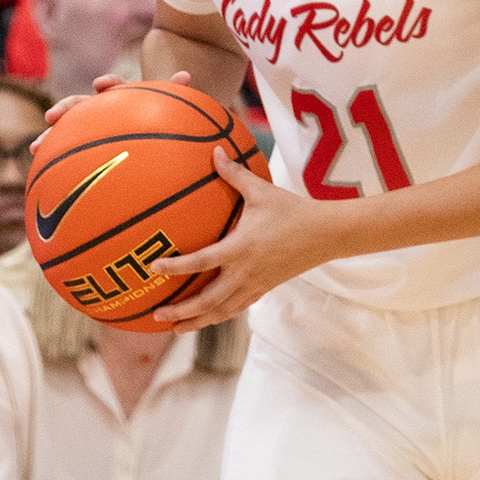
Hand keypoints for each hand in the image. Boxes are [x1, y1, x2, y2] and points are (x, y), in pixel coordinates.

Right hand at [36, 71, 191, 150]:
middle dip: (65, 109)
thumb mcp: (167, 110)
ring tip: (35, 148)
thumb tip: (185, 74)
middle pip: (80, 105)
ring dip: (50, 137)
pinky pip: (67, 155)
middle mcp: (102, 110)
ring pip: (67, 131)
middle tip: (52, 116)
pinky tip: (40, 175)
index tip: (100, 85)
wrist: (153, 141)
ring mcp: (90, 128)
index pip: (115, 86)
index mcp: (123, 98)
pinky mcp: (84, 149)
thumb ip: (175, 94)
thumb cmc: (159, 122)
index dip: (108, 84)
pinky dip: (53, 162)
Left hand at [149, 147, 330, 332]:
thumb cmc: (292, 210)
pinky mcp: (264, 289)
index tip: (154, 268)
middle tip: (157, 315)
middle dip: (182, 311)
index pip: (201, 262)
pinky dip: (219, 316)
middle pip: (208, 300)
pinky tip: (207, 319)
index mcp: (240, 248)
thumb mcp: (261, 190)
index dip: (175, 267)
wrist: (326, 235)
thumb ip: (234, 174)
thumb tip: (215, 150)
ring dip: (197, 321)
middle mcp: (245, 272)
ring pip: (222, 311)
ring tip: (175, 329)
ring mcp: (255, 285)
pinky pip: (237, 308)